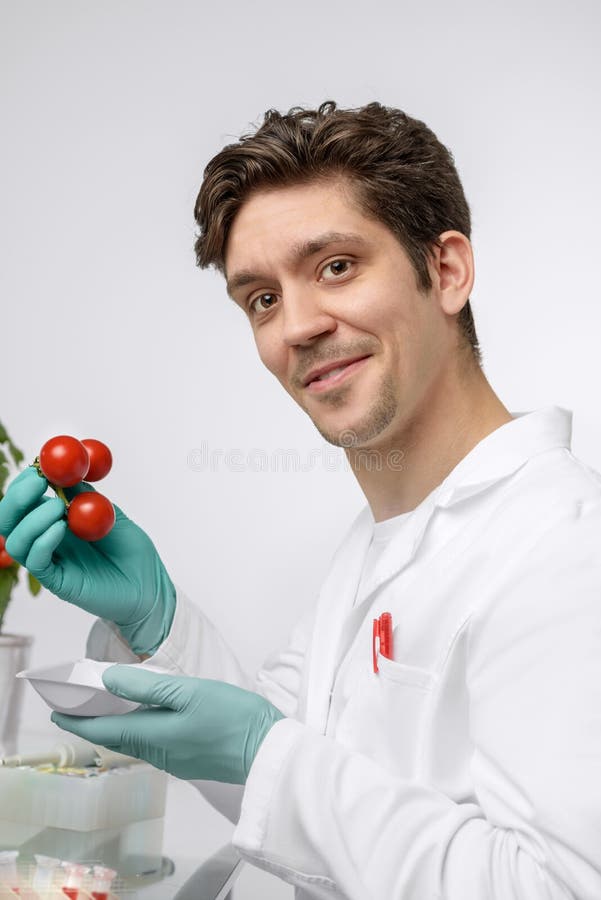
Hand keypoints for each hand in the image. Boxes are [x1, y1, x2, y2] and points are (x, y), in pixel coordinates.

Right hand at [0, 467, 175, 655]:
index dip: (25, 483)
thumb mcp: (110, 514)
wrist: (150, 584)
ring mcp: (50, 562)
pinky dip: (43, 540)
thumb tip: (67, 469)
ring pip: (16, 541)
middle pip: (9, 520)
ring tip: (59, 508)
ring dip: (33, 519)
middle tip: (38, 482)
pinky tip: (61, 528)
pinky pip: (37, 561)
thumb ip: (87, 495)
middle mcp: (46, 541)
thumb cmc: (132, 551)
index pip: (25, 501)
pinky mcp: (57, 581)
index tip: (38, 467)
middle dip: (18, 498)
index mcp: (55, 521)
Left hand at [51, 666, 284, 783]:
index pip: (105, 730)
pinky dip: (140, 729)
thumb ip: (147, 687)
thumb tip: (109, 681)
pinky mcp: (192, 759)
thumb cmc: (233, 718)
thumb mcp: (190, 692)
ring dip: (116, 726)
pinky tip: (146, 716)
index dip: (78, 722)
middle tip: (77, 705)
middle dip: (94, 723)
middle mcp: (160, 753)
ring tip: (105, 707)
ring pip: (136, 742)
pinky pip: (155, 744)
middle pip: (118, 738)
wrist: (270, 752)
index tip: (57, 712)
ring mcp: (177, 759)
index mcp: (155, 736)